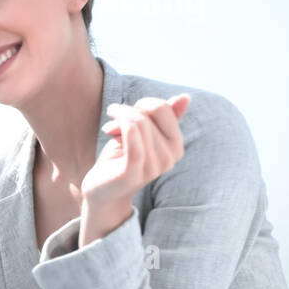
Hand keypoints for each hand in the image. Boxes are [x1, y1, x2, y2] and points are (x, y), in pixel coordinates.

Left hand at [80, 94, 191, 244]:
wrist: (102, 192)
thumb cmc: (120, 159)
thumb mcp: (142, 135)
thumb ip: (162, 118)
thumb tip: (185, 97)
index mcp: (176, 146)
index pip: (163, 109)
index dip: (143, 104)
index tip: (127, 112)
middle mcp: (170, 158)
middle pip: (148, 115)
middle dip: (127, 112)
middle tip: (112, 120)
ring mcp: (154, 167)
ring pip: (137, 123)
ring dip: (118, 117)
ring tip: (108, 127)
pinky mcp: (133, 172)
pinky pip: (132, 139)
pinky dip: (121, 126)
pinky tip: (107, 129)